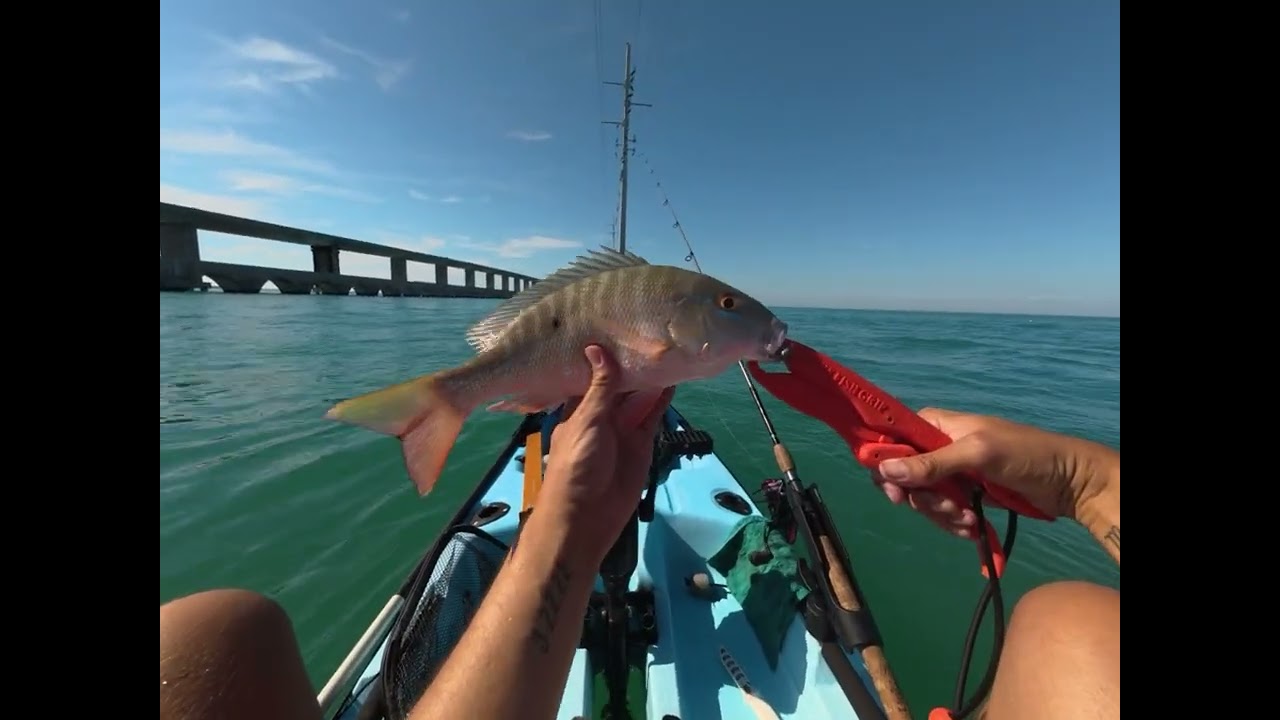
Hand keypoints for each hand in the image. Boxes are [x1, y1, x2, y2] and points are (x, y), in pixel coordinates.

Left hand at [536, 345, 674, 561]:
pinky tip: (674, 378)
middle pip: (620, 384)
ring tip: (668, 348)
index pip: (593, 374)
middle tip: (651, 331)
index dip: (605, 354)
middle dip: (632, 364)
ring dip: (651, 378)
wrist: (587, 515)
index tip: (618, 325)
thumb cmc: (577, 464)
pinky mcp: (641, 443)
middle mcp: (601, 414)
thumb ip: (599, 387)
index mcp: (579, 407)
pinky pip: (653, 416)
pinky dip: (662, 399)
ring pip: (639, 397)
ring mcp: (623, 428)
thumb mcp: (587, 420)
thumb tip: (597, 347)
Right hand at [872, 407, 1115, 537]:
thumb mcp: (976, 455)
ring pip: (923, 500)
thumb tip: (884, 469)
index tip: (899, 495)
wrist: (1067, 481)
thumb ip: (931, 463)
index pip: (892, 442)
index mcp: (934, 426)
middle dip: (924, 500)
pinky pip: (943, 513)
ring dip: (943, 516)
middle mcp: (937, 447)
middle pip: (904, 478)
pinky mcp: (964, 495)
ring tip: (970, 521)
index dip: (886, 468)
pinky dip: (955, 524)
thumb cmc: (1023, 454)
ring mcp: (950, 473)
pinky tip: (974, 528)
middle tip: (950, 508)